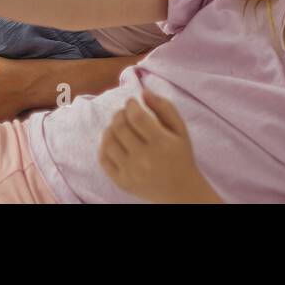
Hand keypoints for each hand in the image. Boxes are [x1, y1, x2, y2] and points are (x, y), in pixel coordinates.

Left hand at [99, 89, 219, 202]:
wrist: (181, 191)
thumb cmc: (181, 156)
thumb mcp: (180, 129)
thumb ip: (164, 107)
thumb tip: (143, 92)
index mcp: (161, 143)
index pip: (136, 117)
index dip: (130, 105)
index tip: (132, 102)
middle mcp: (145, 159)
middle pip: (120, 127)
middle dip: (119, 113)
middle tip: (125, 113)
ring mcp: (131, 172)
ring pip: (109, 141)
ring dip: (110, 128)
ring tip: (119, 126)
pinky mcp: (122, 182)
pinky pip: (103, 159)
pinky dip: (104, 145)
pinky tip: (114, 141)